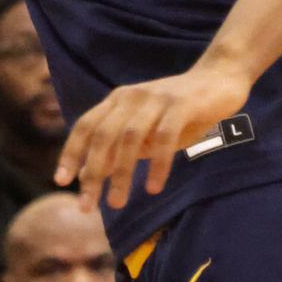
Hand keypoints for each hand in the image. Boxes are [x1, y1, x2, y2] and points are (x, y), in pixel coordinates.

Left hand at [56, 57, 252, 208]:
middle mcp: (132, 97)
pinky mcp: (181, 104)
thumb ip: (120, 149)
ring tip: (117, 202)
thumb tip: (88, 177)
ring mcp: (156, 99)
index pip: (86, 126)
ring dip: (121, 173)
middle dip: (93, 172)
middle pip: (103, 135)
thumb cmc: (180, 111)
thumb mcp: (147, 131)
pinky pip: (163, 137)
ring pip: (130, 138)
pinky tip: (153, 187)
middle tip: (88, 204)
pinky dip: (156, 164)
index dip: (71, 152)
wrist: (220, 77)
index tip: (61, 182)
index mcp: (118, 101)